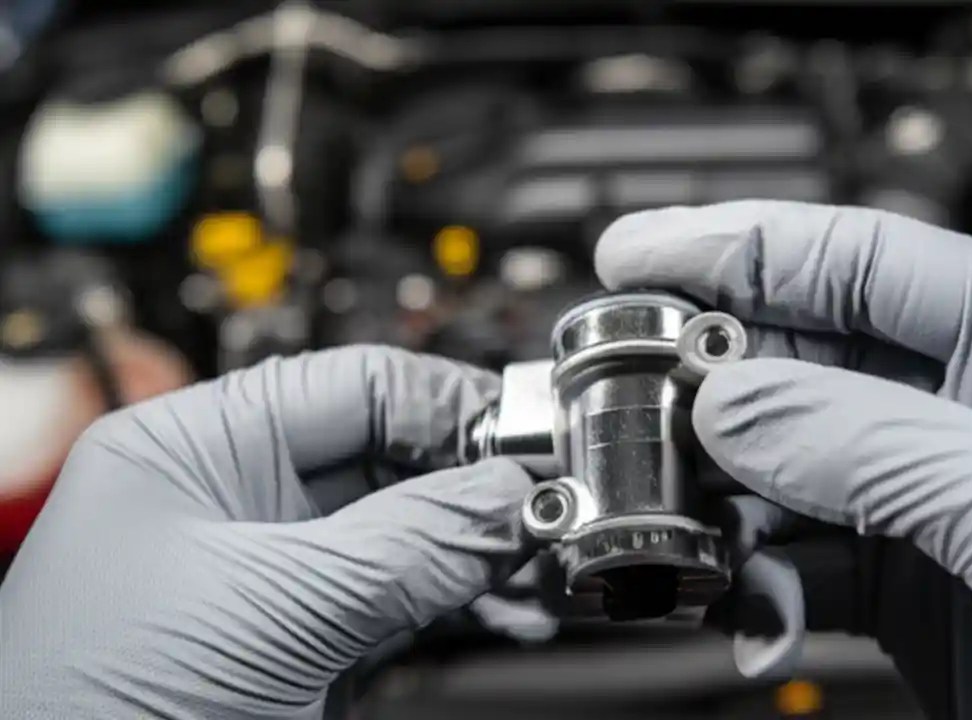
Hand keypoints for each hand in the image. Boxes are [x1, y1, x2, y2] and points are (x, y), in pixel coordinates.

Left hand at [0, 346, 537, 718]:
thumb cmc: (95, 709)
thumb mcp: (274, 605)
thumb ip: (409, 543)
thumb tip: (511, 495)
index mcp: (194, 450)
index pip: (350, 387)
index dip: (451, 405)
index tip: (531, 437)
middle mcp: (233, 501)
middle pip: (389, 459)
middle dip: (477, 485)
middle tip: (552, 507)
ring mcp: (272, 577)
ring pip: (406, 534)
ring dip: (483, 549)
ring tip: (546, 566)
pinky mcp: (302, 643)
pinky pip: (402, 600)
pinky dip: (463, 603)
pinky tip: (512, 609)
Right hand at [595, 200, 971, 718]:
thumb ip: (876, 445)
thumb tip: (737, 399)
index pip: (874, 261)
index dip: (750, 247)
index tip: (648, 255)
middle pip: (820, 360)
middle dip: (720, 373)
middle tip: (630, 386)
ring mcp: (950, 512)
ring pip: (799, 469)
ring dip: (726, 489)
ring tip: (670, 502)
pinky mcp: (922, 600)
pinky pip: (808, 566)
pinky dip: (759, 580)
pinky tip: (737, 591)